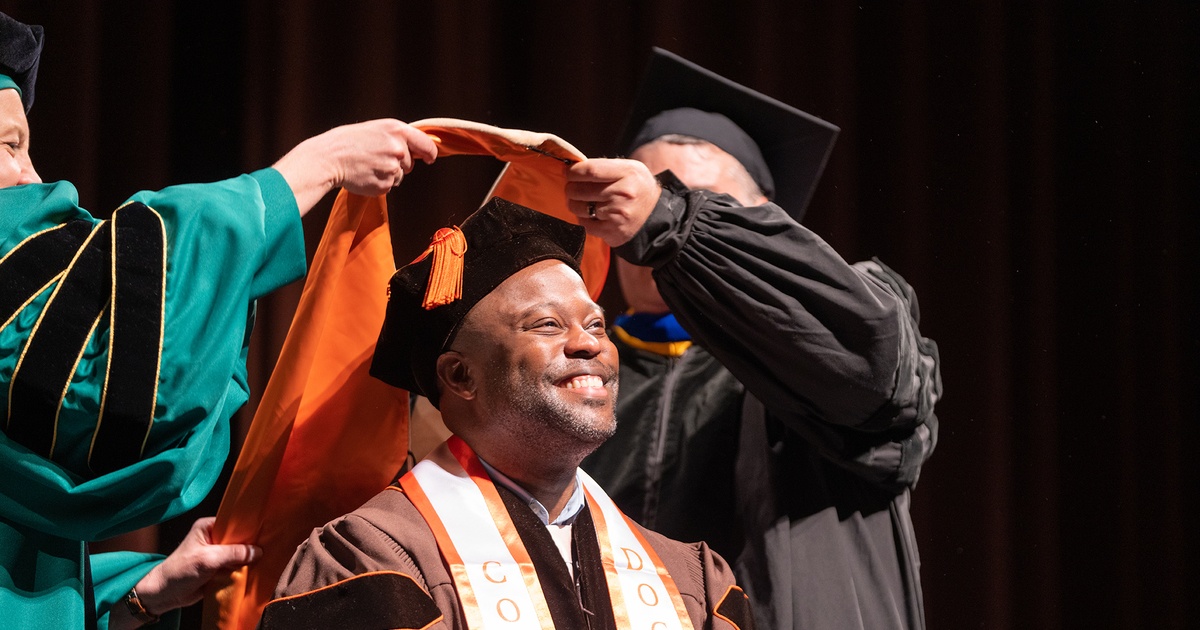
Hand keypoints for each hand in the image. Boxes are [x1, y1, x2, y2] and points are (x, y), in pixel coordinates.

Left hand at [131, 517, 260, 616]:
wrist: (165, 594)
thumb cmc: (180, 571)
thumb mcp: (208, 559)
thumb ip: (233, 553)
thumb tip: (259, 552)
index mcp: (208, 527)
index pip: (234, 522)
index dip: (249, 527)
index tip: (266, 530)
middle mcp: (214, 538)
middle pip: (240, 539)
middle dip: (251, 545)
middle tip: (270, 547)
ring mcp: (217, 554)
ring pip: (240, 554)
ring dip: (248, 560)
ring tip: (267, 560)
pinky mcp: (219, 569)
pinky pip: (236, 567)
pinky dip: (244, 571)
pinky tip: (256, 571)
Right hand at [274, 118, 438, 214]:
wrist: (328, 158)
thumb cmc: (347, 141)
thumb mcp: (374, 129)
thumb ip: (396, 137)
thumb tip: (414, 148)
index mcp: (396, 130)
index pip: (426, 144)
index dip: (429, 153)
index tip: (429, 159)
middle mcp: (398, 149)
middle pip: (410, 163)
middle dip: (398, 164)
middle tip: (376, 159)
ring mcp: (393, 168)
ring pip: (399, 176)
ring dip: (387, 174)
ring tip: (367, 166)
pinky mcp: (385, 185)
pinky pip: (388, 187)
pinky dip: (379, 183)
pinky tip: (365, 175)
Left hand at [565, 158, 661, 247]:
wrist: (656, 217)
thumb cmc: (637, 189)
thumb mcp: (629, 169)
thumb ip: (604, 166)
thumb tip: (573, 167)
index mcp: (627, 173)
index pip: (589, 170)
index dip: (572, 171)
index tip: (568, 172)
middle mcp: (623, 193)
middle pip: (579, 190)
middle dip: (570, 188)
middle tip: (571, 188)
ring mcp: (617, 214)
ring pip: (579, 208)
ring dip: (574, 204)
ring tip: (581, 201)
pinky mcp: (612, 231)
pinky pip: (584, 224)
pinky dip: (583, 219)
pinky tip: (591, 215)